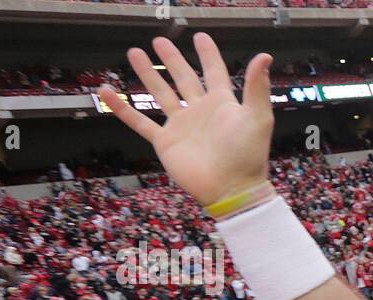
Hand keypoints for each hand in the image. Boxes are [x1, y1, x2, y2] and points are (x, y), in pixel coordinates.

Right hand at [96, 33, 272, 207]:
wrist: (231, 190)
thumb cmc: (248, 156)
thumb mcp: (257, 118)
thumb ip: (257, 87)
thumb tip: (265, 56)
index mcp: (223, 104)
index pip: (214, 72)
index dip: (208, 55)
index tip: (200, 37)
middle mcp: (200, 111)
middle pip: (183, 78)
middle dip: (173, 59)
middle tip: (159, 42)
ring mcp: (181, 126)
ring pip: (160, 94)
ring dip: (148, 74)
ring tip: (135, 53)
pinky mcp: (165, 142)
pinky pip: (140, 122)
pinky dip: (123, 108)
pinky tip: (108, 92)